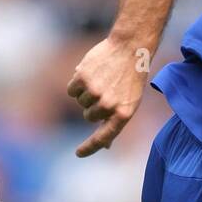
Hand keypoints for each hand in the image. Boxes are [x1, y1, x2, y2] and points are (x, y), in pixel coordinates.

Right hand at [67, 36, 148, 156]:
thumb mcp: (130, 102)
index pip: (103, 137)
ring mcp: (95, 92)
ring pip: (80, 102)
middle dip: (93, 106)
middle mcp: (108, 106)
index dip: (90, 147)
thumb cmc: (130, 78)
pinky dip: (77, 84)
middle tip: (106, 90)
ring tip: (102, 79)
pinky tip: (90, 73)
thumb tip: (105, 146)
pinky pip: (71, 90)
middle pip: (88, 116)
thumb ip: (115, 123)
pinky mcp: (83, 79)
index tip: (79, 153)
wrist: (130, 48)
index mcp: (123, 114)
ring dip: (86, 93)